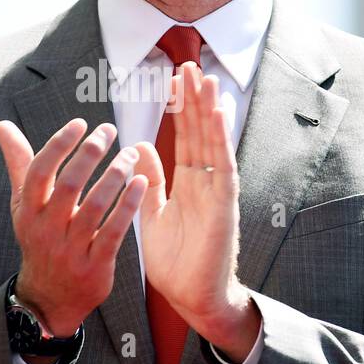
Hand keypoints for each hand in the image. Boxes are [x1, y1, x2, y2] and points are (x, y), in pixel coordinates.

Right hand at [0, 117, 146, 336]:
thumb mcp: (24, 206)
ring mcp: (70, 250)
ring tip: (130, 154)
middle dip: (89, 154)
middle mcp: (46, 230)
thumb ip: (19, 164)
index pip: (39, 172)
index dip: (59, 145)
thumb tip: (2, 125)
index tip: (80, 123)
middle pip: (68, 185)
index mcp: (28, 211)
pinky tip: (141, 183)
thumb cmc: (40, 239)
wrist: (50, 298)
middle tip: (109, 131)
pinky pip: (113, 232)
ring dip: (114, 176)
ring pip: (94, 207)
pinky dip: (128, 205)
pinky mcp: (94, 265)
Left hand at [133, 62, 250, 343]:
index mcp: (189, 183)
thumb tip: (138, 147)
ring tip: (206, 79)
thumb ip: (149, 180)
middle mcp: (206, 182)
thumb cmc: (177, 261)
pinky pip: (224, 166)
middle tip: (190, 65)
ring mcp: (218, 192)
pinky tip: (217, 116)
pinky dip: (221, 140)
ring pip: (215, 143)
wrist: (193, 298)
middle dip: (195, 100)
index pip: (186, 137)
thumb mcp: (153, 212)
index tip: (174, 79)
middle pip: (201, 132)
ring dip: (210, 111)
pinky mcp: (225, 206)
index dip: (180, 108)